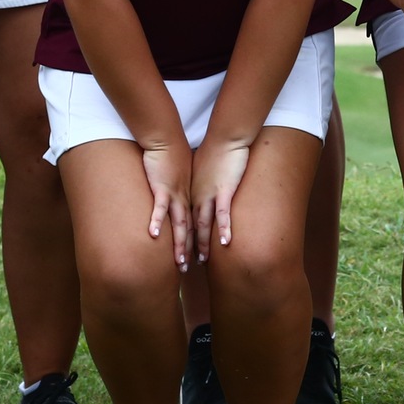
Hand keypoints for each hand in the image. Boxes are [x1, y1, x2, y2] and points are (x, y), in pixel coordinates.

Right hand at [140, 140, 194, 269]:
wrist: (167, 139)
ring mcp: (175, 195)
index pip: (194, 224)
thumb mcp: (179, 177)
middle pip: (190, 230)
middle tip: (189, 269)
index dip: (196, 242)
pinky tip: (154, 236)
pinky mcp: (163, 188)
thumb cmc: (172, 156)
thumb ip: (178, 190)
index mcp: (190, 197)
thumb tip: (175, 199)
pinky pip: (160, 208)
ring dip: (180, 244)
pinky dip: (158, 222)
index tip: (197, 258)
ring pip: (180, 224)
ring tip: (179, 262)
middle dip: (190, 251)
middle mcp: (185, 199)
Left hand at [191, 138, 252, 260]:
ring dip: (200, 243)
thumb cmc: (216, 151)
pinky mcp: (223, 190)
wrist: (224, 136)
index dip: (180, 237)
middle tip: (182, 266)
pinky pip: (222, 213)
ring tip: (200, 261)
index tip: (179, 252)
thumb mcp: (202, 171)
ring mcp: (209, 194)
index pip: (183, 219)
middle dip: (185, 247)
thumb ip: (200, 184)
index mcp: (190, 192)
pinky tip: (224, 243)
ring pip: (202, 223)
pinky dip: (223, 229)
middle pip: (188, 226)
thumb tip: (200, 193)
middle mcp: (196, 196)